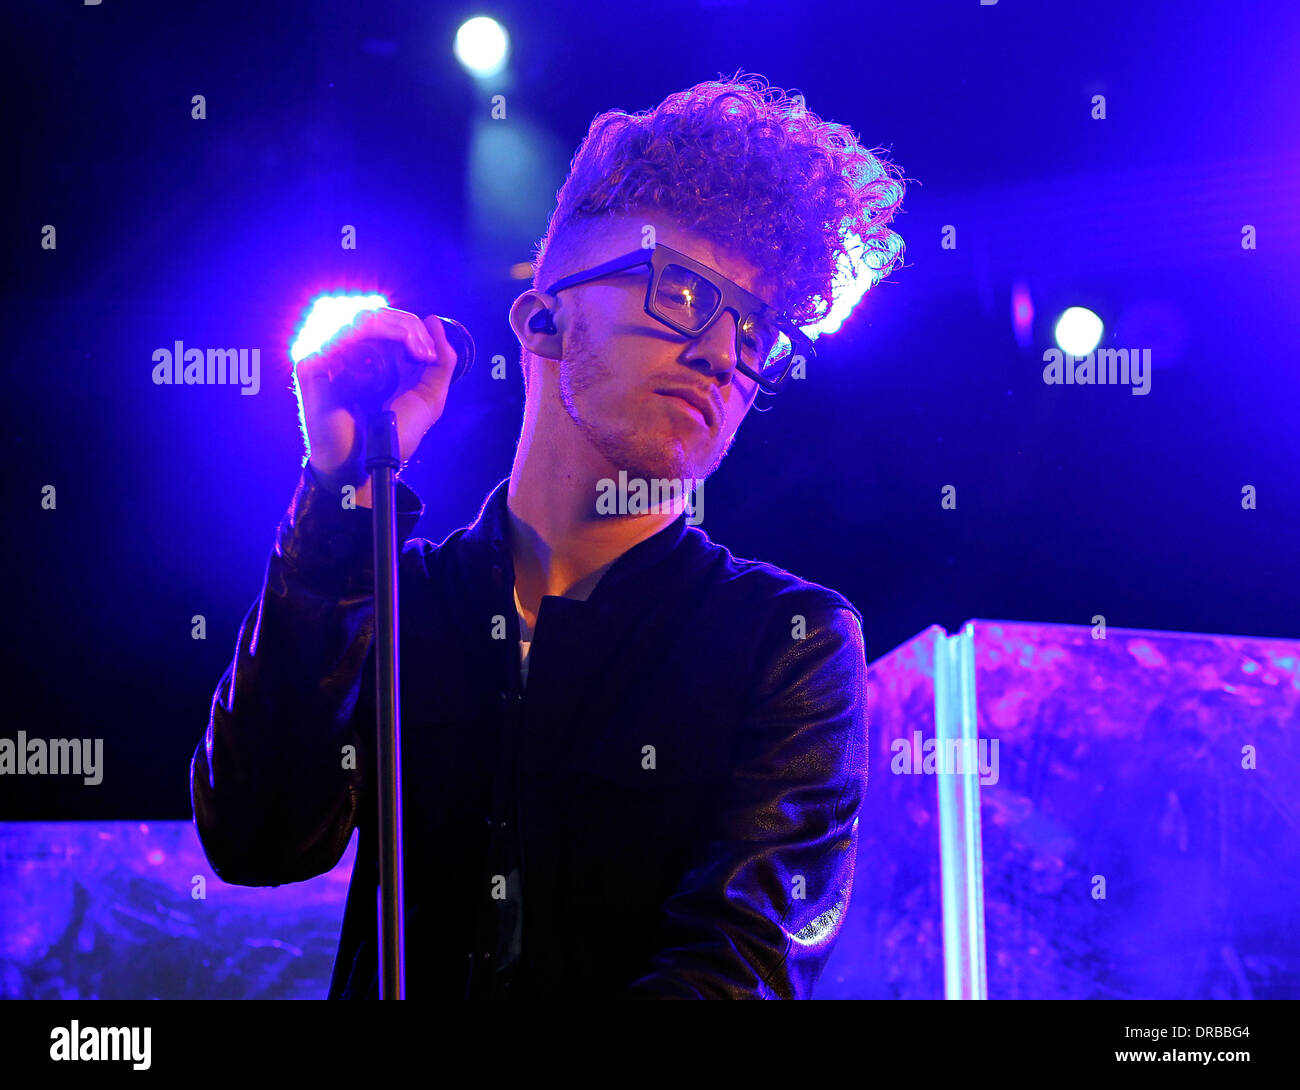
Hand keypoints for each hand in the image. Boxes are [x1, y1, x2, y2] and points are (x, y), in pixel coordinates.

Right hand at [293, 307, 457, 496]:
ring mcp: (330, 356)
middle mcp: (352, 351)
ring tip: (414, 354)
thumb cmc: (392, 435)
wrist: (366, 463)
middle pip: (377, 315)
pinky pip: (334, 338)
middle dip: (407, 328)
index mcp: (377, 354)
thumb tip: (434, 321)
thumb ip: (441, 362)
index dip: (412, 328)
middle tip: (425, 354)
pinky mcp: (312, 366)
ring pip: (359, 320)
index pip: (390, 320)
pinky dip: (360, 341)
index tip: (429, 355)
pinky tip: (375, 362)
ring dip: (392, 330)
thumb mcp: (429, 398)